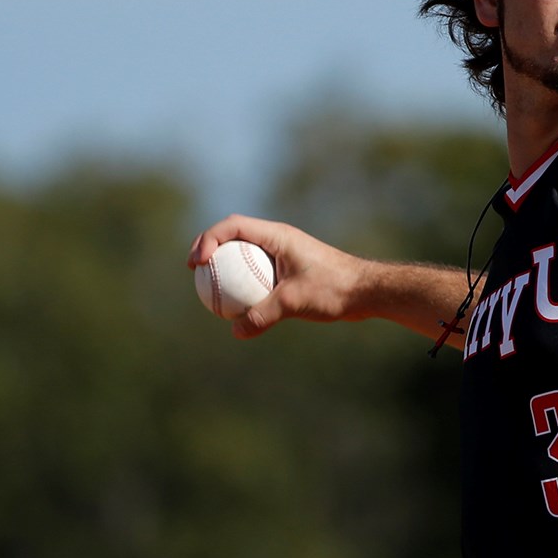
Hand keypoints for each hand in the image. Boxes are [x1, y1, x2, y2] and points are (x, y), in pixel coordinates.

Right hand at [188, 213, 362, 338]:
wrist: (364, 292)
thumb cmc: (334, 289)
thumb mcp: (296, 302)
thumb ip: (265, 314)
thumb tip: (236, 330)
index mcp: (277, 235)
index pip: (233, 226)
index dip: (209, 238)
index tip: (198, 261)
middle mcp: (277, 240)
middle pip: (232, 236)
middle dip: (208, 247)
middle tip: (193, 270)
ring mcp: (281, 255)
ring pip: (243, 255)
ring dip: (223, 266)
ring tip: (206, 287)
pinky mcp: (286, 271)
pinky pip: (255, 274)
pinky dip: (241, 284)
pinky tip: (233, 306)